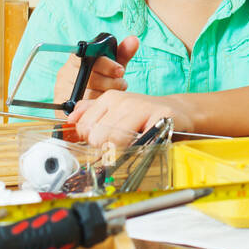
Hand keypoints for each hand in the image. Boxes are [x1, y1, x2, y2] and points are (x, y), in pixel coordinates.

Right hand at [54, 36, 139, 106]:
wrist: (88, 99)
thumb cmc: (103, 79)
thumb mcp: (114, 65)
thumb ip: (123, 53)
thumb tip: (133, 40)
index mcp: (77, 58)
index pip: (90, 57)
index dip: (107, 65)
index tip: (120, 70)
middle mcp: (66, 72)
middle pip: (91, 78)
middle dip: (111, 82)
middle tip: (121, 84)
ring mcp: (62, 89)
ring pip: (89, 94)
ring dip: (106, 95)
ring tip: (113, 94)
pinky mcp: (63, 105)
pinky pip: (83, 107)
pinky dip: (96, 106)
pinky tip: (103, 104)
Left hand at [68, 89, 188, 146]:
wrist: (178, 112)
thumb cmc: (144, 116)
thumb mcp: (115, 111)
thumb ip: (91, 113)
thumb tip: (70, 119)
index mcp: (108, 98)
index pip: (84, 127)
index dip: (91, 140)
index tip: (104, 142)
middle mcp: (123, 100)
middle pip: (97, 136)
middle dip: (106, 147)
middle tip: (120, 145)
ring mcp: (141, 107)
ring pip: (115, 139)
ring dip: (123, 149)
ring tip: (133, 144)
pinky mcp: (160, 116)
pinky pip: (141, 141)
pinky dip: (141, 148)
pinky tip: (146, 143)